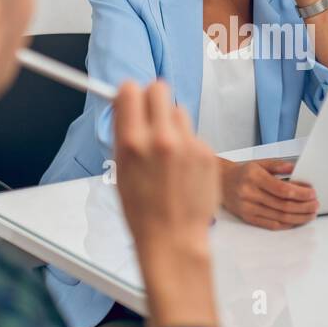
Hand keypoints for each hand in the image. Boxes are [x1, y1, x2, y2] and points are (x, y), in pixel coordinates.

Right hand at [112, 80, 219, 326]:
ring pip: (179, 111)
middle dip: (153, 100)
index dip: (130, 95)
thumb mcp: (120, 170)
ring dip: (173, 124)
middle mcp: (161, 139)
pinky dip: (189, 145)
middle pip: (159, 88)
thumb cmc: (142, 211)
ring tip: (169, 153)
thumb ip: (124, 134)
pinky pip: (194, 135)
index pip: (130, 90)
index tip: (131, 102)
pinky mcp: (206, 153)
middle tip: (151, 119)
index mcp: (132, 143)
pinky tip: (183, 168)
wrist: (173, 238)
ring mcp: (187, 145)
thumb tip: (126, 103)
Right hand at [220, 158, 319, 230]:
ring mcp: (248, 208)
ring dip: (298, 217)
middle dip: (303, 206)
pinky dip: (286, 224)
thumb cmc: (243, 172)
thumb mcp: (260, 163)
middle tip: (315, 205)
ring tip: (310, 214)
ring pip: (279, 217)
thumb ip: (278, 166)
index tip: (312, 193)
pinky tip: (296, 221)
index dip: (300, 193)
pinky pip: (270, 224)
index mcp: (254, 177)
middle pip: (283, 205)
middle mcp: (250, 193)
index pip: (282, 189)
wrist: (221, 182)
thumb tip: (296, 169)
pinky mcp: (247, 218)